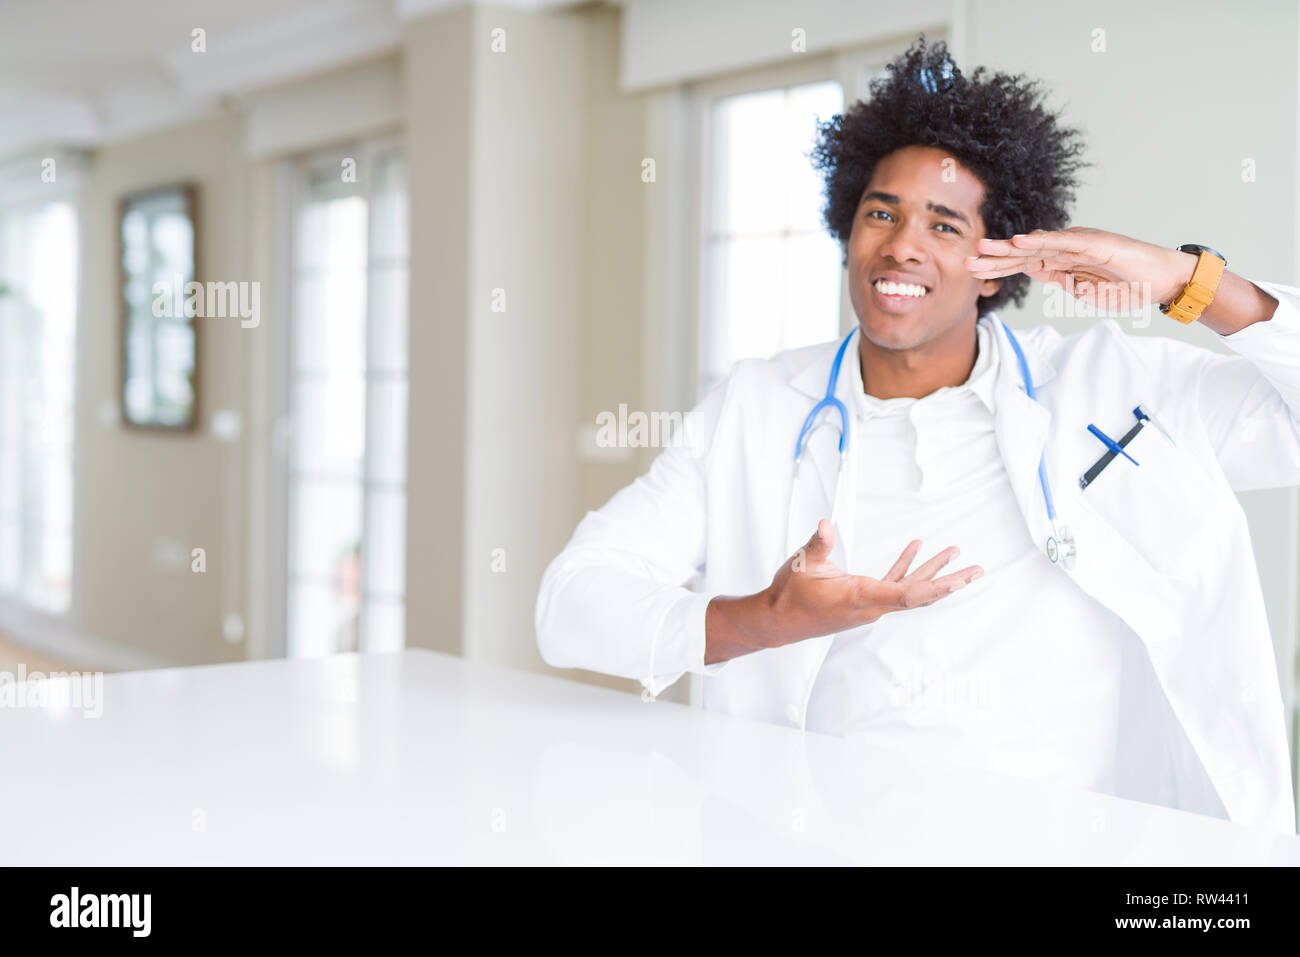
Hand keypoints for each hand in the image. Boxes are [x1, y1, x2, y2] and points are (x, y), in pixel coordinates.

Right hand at [705, 520, 983, 663]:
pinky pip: (893, 584)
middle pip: (920, 595)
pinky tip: (915, 548)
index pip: (905, 594)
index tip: (959, 580)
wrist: (777, 620)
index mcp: (860, 598)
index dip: (933, 586)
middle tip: (977, 570)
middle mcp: (871, 605)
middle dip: (949, 581)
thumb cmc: (789, 594)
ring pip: (910, 589)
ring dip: (933, 572)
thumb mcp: (802, 564)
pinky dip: (907, 567)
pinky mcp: (863, 599)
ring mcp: (869, 604)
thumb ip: (818, 544)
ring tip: (954, 552)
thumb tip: (826, 525)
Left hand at [963, 226, 1194, 312]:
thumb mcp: (1087, 290)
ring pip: (1038, 247)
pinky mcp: (1095, 245)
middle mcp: (1068, 249)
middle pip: (1024, 254)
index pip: (1024, 265)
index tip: (972, 271)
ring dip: (1009, 248)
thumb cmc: (1129, 286)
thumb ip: (1064, 281)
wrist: (1164, 281)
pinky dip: (1041, 242)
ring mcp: (1080, 245)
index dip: (998, 267)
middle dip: (994, 258)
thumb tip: (1038, 274)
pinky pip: (1063, 244)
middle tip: (965, 259)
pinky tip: (1020, 241)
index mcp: (1064, 262)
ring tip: (982, 248)